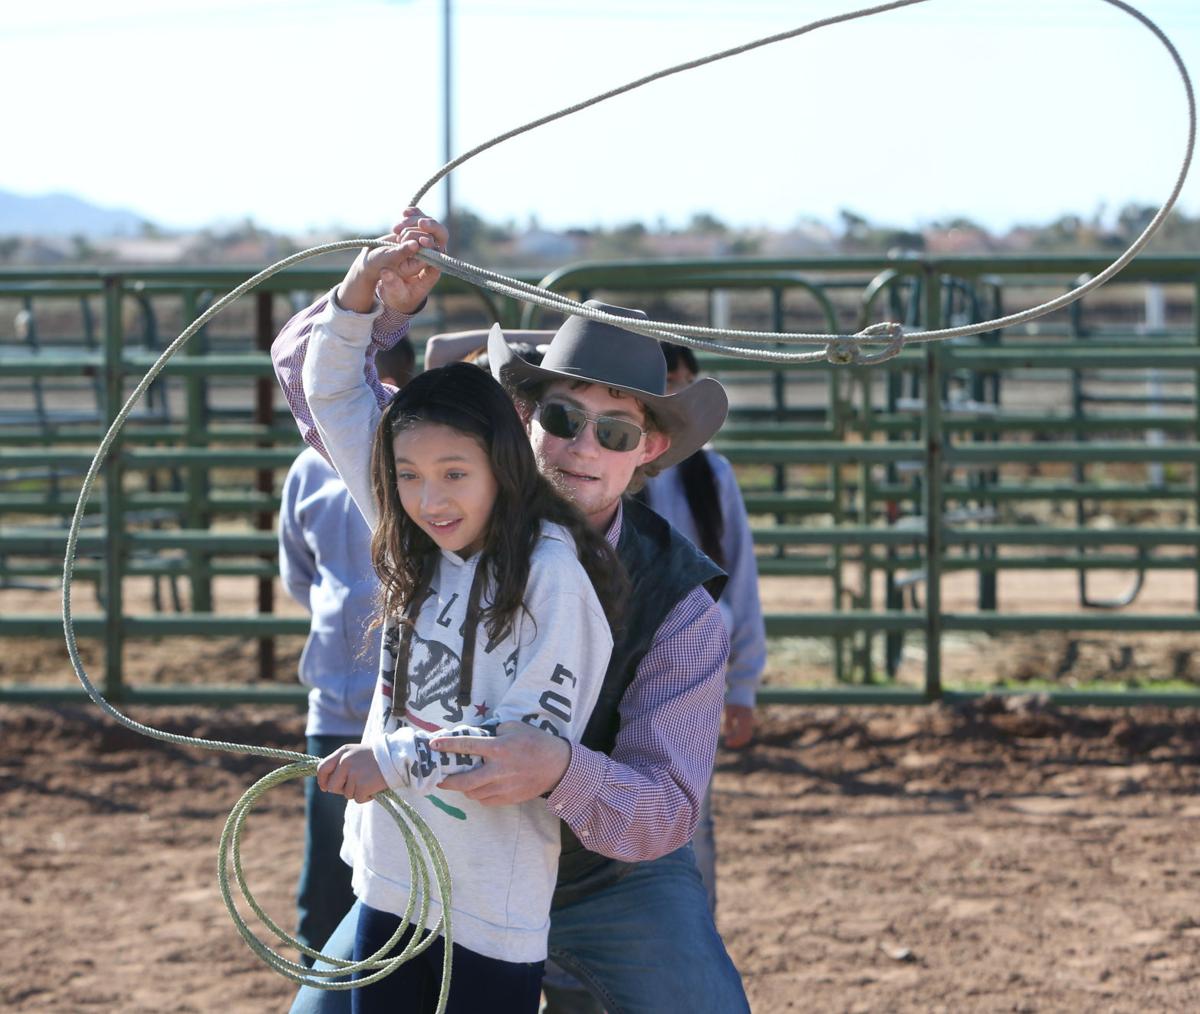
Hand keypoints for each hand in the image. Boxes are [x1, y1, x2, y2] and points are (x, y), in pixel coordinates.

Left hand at [316, 744, 387, 802]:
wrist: (397, 757)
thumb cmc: (376, 757)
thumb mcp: (356, 753)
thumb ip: (341, 764)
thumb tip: (328, 783)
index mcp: (343, 752)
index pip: (322, 768)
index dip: (322, 781)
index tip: (325, 787)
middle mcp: (345, 762)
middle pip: (332, 786)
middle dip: (341, 789)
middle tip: (355, 784)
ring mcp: (354, 773)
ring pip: (346, 794)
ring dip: (357, 792)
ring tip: (369, 781)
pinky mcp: (363, 785)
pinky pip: (358, 799)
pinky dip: (366, 797)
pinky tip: (374, 787)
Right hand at [336, 207, 447, 313]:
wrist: (391, 285)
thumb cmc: (397, 294)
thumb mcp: (395, 293)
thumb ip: (392, 284)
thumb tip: (386, 273)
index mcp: (432, 270)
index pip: (439, 254)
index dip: (433, 246)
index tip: (422, 241)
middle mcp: (433, 254)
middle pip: (440, 235)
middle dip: (431, 227)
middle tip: (420, 223)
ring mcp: (426, 242)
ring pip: (429, 224)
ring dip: (415, 221)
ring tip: (395, 228)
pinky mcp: (418, 234)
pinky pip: (419, 219)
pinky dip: (414, 214)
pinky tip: (405, 212)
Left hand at [429, 721, 570, 805]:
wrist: (558, 765)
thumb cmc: (536, 741)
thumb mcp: (515, 727)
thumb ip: (494, 731)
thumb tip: (476, 735)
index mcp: (499, 748)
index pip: (467, 746)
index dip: (448, 745)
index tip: (433, 745)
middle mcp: (498, 770)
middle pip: (465, 781)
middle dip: (448, 782)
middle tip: (439, 779)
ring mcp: (504, 787)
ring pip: (474, 794)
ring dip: (463, 789)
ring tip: (459, 783)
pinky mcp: (509, 798)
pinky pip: (486, 800)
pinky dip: (478, 795)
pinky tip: (478, 789)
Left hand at [722, 704, 754, 748]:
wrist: (743, 691)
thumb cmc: (734, 700)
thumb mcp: (729, 710)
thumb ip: (728, 721)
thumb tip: (727, 732)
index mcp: (745, 719)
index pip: (741, 734)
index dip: (734, 740)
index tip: (727, 742)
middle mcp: (749, 721)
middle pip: (745, 737)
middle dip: (737, 742)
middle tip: (727, 743)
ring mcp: (751, 721)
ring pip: (747, 735)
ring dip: (739, 739)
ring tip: (729, 739)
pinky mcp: (749, 721)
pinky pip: (747, 732)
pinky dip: (741, 736)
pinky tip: (732, 734)